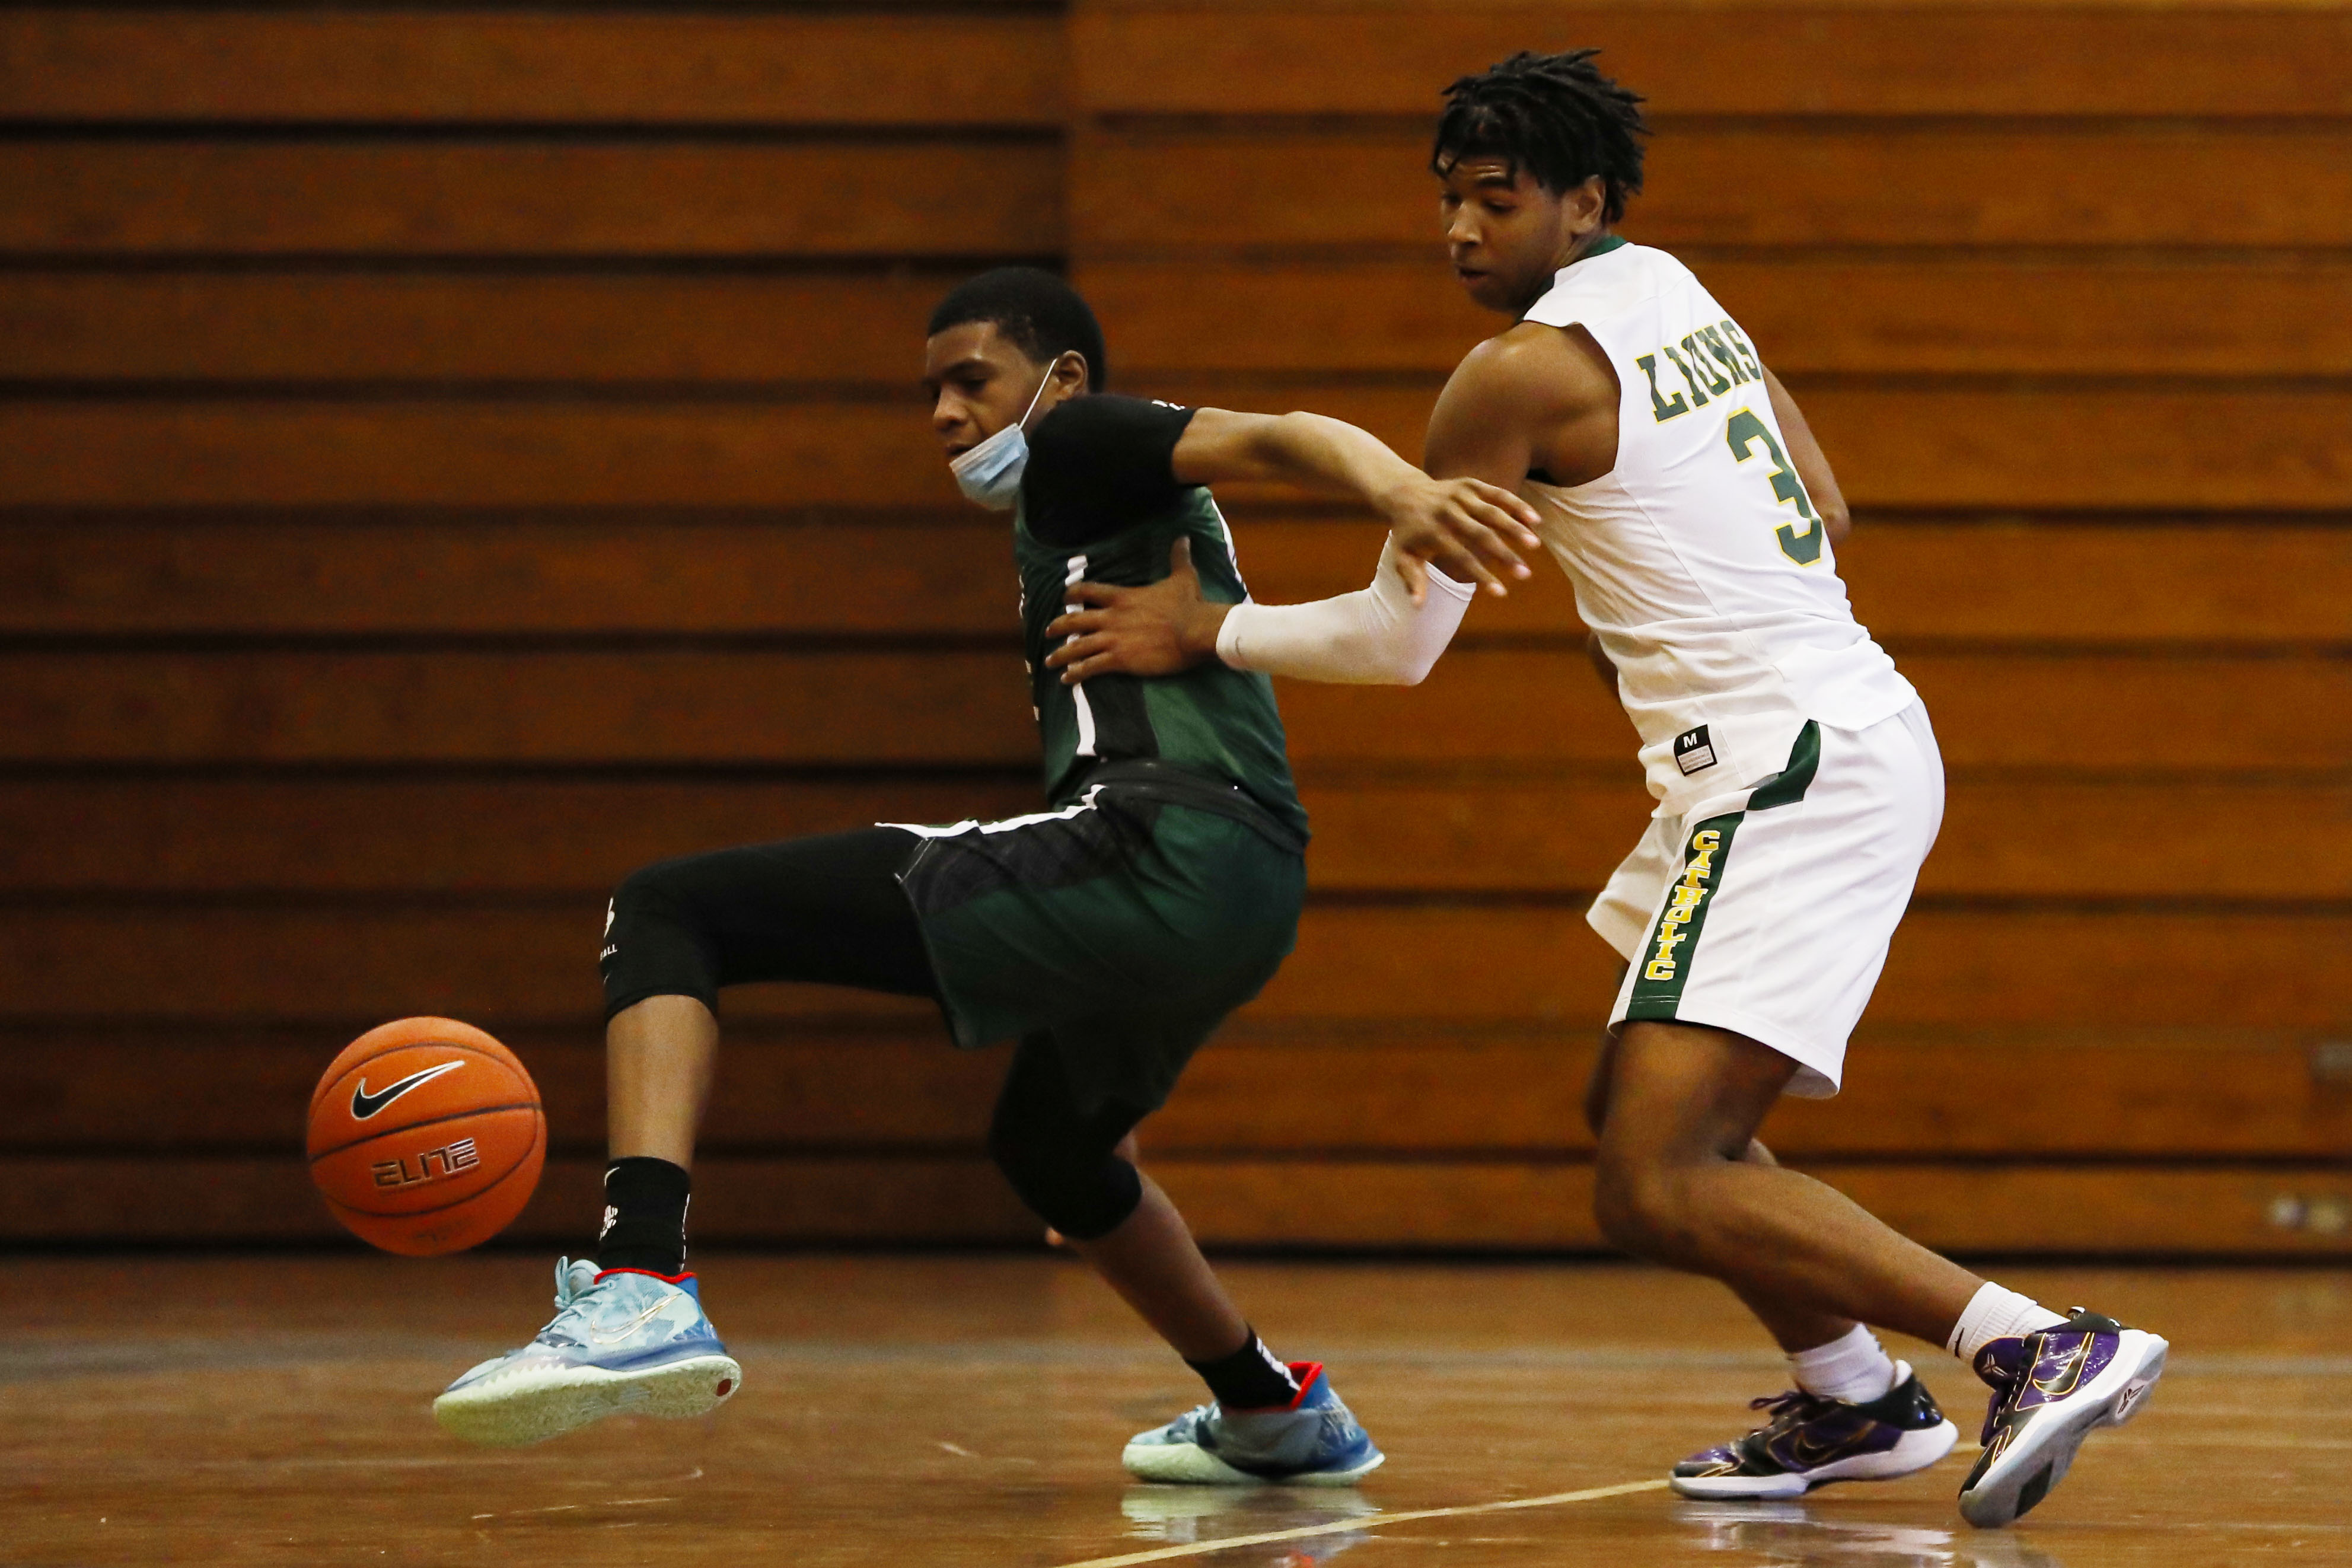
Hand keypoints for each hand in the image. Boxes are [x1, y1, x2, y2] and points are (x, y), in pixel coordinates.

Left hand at [1043, 537, 1227, 683]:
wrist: (1195, 631)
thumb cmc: (1189, 605)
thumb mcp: (1183, 577)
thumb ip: (1178, 558)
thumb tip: (1184, 538)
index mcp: (1123, 597)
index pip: (1089, 591)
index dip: (1073, 594)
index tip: (1063, 598)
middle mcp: (1112, 617)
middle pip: (1075, 619)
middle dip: (1058, 626)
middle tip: (1047, 631)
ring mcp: (1114, 639)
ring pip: (1077, 646)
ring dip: (1060, 654)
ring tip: (1049, 662)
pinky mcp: (1120, 659)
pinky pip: (1090, 667)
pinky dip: (1075, 673)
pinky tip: (1066, 679)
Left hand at [1377, 475, 1541, 601]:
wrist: (1403, 493)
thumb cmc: (1407, 534)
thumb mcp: (1403, 557)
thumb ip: (1412, 580)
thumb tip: (1417, 606)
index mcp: (1432, 532)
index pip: (1461, 557)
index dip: (1482, 576)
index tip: (1501, 593)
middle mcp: (1447, 512)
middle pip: (1480, 535)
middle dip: (1504, 555)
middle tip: (1525, 574)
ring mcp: (1459, 495)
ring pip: (1492, 512)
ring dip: (1515, 528)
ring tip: (1534, 545)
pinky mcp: (1470, 484)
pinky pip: (1497, 494)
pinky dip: (1516, 505)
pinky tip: (1535, 520)